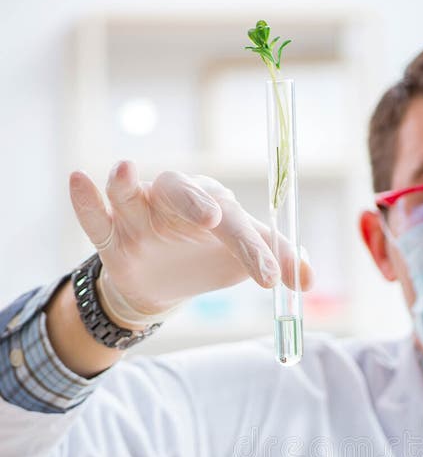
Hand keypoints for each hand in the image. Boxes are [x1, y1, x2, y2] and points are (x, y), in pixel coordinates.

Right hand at [69, 160, 313, 321]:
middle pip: (183, 192)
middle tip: (212, 219)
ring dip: (126, 184)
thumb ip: (279, 261)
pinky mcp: (110, 236)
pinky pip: (94, 216)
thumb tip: (309, 279)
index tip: (272, 280)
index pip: (235, 221)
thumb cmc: (211, 259)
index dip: (254, 250)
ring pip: (131, 194)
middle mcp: (177, 201)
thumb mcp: (246, 260)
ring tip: (124, 172)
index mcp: (215, 205)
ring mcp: (139, 215)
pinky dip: (85, 200)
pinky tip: (80, 180)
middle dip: (196, 204)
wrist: (167, 284)